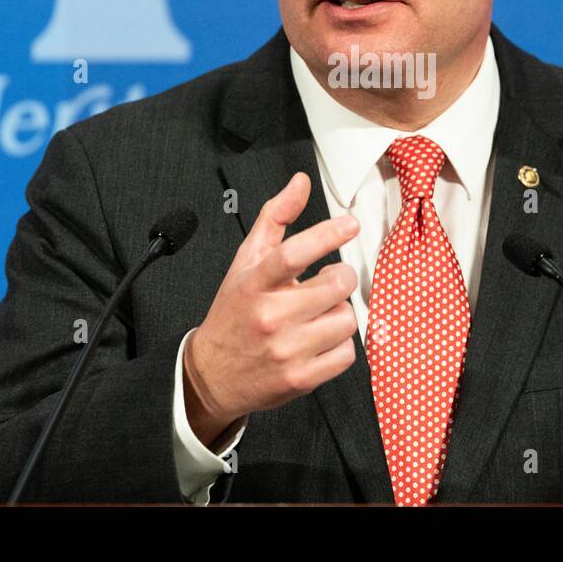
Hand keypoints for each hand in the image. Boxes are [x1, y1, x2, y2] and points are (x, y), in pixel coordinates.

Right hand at [183, 172, 359, 448]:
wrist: (213, 375)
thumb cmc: (235, 312)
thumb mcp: (246, 261)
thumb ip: (274, 217)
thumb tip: (301, 183)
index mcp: (253, 283)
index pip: (292, 253)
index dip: (326, 234)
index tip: (349, 224)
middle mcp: (269, 316)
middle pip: (335, 285)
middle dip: (340, 276)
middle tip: (329, 279)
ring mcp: (286, 350)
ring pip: (346, 318)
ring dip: (340, 312)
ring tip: (320, 312)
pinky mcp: (301, 379)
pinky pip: (347, 353)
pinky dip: (341, 344)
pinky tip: (321, 339)